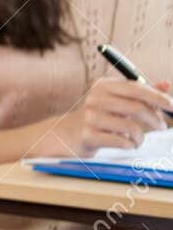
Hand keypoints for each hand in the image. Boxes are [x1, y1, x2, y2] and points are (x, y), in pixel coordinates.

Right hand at [56, 77, 172, 153]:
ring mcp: (89, 117)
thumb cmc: (99, 115)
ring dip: (141, 136)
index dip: (157, 97)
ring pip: (131, 127)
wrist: (67, 133)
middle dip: (154, 119)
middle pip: (136, 108)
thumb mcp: (117, 99)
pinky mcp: (88, 135)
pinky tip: (127, 144)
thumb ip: (141, 92)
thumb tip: (166, 84)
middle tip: (162, 126)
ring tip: (139, 139)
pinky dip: (130, 144)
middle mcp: (94, 99)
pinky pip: (121, 142)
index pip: (136, 89)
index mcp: (103, 86)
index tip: (171, 106)